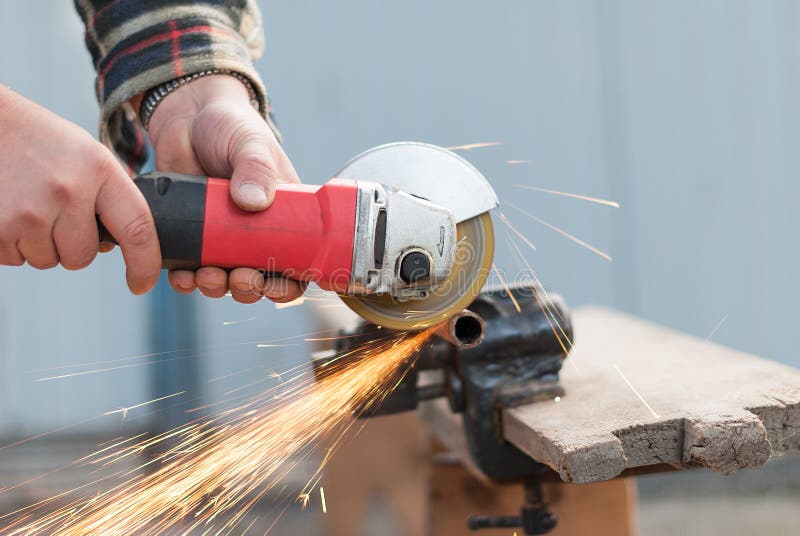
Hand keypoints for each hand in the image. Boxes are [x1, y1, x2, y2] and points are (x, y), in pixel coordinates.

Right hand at [0, 86, 160, 292]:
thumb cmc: (40, 141)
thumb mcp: (88, 156)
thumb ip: (109, 197)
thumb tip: (121, 245)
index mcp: (99, 170)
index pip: (136, 229)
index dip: (144, 264)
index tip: (142, 283)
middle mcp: (67, 191)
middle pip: (82, 257)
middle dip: (70, 245)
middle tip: (55, 212)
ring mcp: (29, 211)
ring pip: (47, 260)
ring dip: (39, 244)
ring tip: (28, 204)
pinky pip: (15, 259)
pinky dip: (13, 243)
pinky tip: (10, 210)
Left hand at [145, 75, 303, 303]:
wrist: (185, 114)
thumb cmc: (230, 124)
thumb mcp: (250, 143)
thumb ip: (255, 168)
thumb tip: (253, 201)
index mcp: (284, 216)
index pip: (297, 263)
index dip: (289, 283)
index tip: (275, 284)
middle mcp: (256, 232)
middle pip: (260, 279)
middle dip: (249, 288)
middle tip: (237, 278)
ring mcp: (222, 236)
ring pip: (224, 280)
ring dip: (216, 287)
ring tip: (205, 276)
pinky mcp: (191, 234)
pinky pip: (190, 269)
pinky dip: (185, 279)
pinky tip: (181, 275)